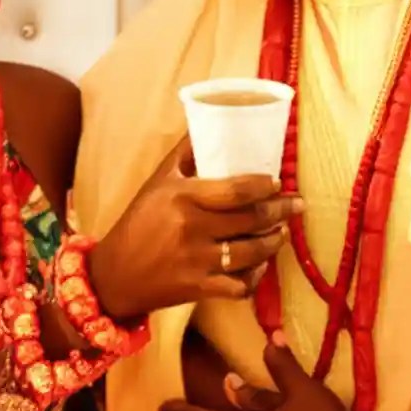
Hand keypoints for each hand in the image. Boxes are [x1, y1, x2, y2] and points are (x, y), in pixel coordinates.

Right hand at [90, 138, 304, 320]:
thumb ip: (183, 155)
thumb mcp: (156, 182)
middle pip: (250, 219)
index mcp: (183, 198)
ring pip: (250, 253)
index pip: (235, 190)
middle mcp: (193, 228)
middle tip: (297, 204)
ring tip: (282, 233)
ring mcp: (197, 261)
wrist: (114, 274)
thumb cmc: (137, 222)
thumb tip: (204, 122)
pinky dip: (254, 278)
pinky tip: (260, 266)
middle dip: (280, 211)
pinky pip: (238, 286)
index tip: (277, 182)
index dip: (263, 187)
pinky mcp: (198, 289)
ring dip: (273, 242)